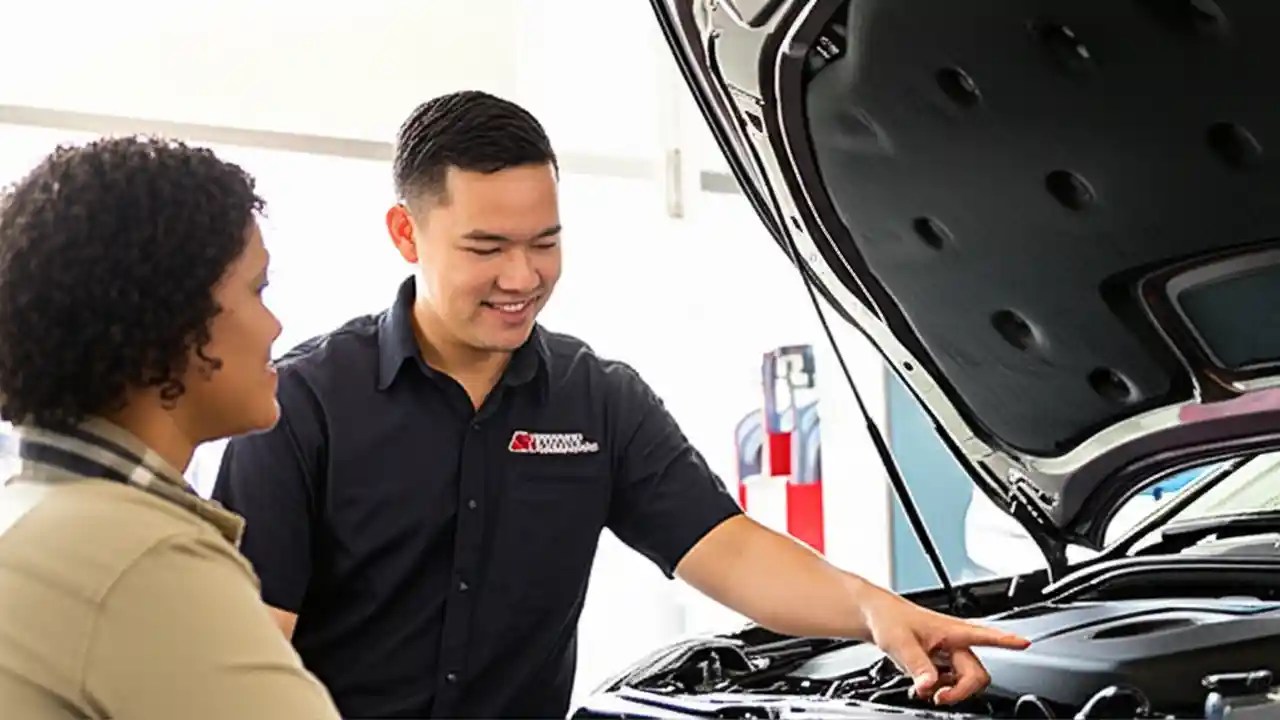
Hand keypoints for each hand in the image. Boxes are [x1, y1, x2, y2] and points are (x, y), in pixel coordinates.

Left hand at [858, 587, 1030, 704]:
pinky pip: (951, 683)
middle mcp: (955, 643)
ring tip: (927, 689)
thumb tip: (929, 685)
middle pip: (977, 673)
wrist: (876, 618)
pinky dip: (940, 689)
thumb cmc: (890, 620)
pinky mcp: (941, 663)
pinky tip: (925, 685)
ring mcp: (949, 654)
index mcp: (952, 630)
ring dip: (950, 690)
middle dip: (962, 690)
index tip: (1025, 643)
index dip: (1007, 640)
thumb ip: (917, 664)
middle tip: (939, 697)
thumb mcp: (900, 642)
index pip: (986, 635)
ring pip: (965, 681)